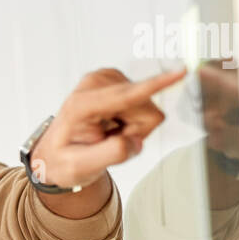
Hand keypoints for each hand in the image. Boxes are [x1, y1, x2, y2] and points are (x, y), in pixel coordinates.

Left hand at [30, 66, 185, 189]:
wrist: (57, 150)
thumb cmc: (64, 158)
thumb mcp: (78, 167)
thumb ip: (108, 155)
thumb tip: (133, 142)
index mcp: (81, 104)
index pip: (125, 96)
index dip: (155, 85)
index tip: (180, 72)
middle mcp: (96, 84)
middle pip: (145, 111)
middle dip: (135, 133)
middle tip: (110, 142)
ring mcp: (108, 79)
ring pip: (149, 109)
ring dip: (133, 128)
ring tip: (109, 133)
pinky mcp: (119, 81)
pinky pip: (146, 105)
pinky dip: (133, 121)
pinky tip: (113, 124)